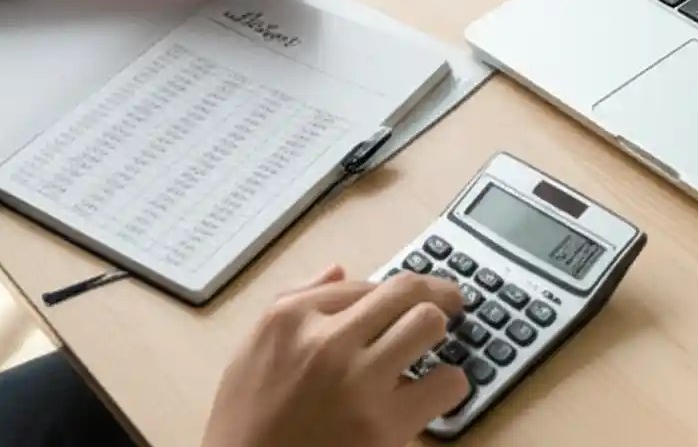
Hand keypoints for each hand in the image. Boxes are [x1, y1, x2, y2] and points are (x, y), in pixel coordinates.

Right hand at [201, 265, 468, 446]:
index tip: (414, 297)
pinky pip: (446, 383)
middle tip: (451, 303)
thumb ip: (294, 304)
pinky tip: (434, 394)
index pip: (363, 284)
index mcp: (289, 319)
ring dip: (439, 335)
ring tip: (437, 350)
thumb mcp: (251, 354)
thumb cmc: (246, 426)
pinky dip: (449, 386)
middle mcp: (325, 340)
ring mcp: (356, 380)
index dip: (395, 293)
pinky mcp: (383, 423)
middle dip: (437, 294)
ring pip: (428, 323)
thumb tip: (338, 270)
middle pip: (405, 290)